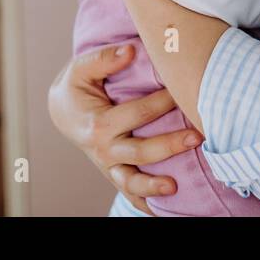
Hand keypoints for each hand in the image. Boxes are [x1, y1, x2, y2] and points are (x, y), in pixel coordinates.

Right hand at [47, 44, 202, 213]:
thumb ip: (104, 58)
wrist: (62, 110)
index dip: (162, 102)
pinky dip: (145, 202)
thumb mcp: (82, 68)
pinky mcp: (113, 172)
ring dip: (154, 185)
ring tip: (177, 187)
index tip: (183, 92)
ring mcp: (108, 164)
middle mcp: (102, 149)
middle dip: (169, 145)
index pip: (137, 113)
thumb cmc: (76, 86)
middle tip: (197, 137)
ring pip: (132, 181)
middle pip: (140, 151)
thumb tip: (130, 51)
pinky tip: (164, 209)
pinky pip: (129, 192)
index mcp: (97, 123)